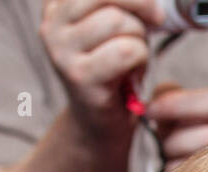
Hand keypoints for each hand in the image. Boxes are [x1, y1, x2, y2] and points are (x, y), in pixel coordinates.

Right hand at [41, 0, 162, 140]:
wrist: (101, 124)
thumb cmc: (114, 70)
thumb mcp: (112, 28)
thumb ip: (120, 6)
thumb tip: (151, 1)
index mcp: (57, 6)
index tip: (150, 6)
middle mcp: (52, 24)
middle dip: (139, 6)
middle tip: (155, 21)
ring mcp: (61, 50)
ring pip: (118, 21)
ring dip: (140, 39)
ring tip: (135, 57)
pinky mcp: (79, 76)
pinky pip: (127, 50)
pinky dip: (141, 59)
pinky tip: (134, 74)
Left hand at [145, 11, 207, 171]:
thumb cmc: (186, 151)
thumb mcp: (179, 118)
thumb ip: (171, 100)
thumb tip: (156, 103)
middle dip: (181, 104)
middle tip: (152, 110)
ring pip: (204, 139)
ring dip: (172, 143)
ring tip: (163, 148)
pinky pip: (194, 170)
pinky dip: (172, 169)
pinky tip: (170, 170)